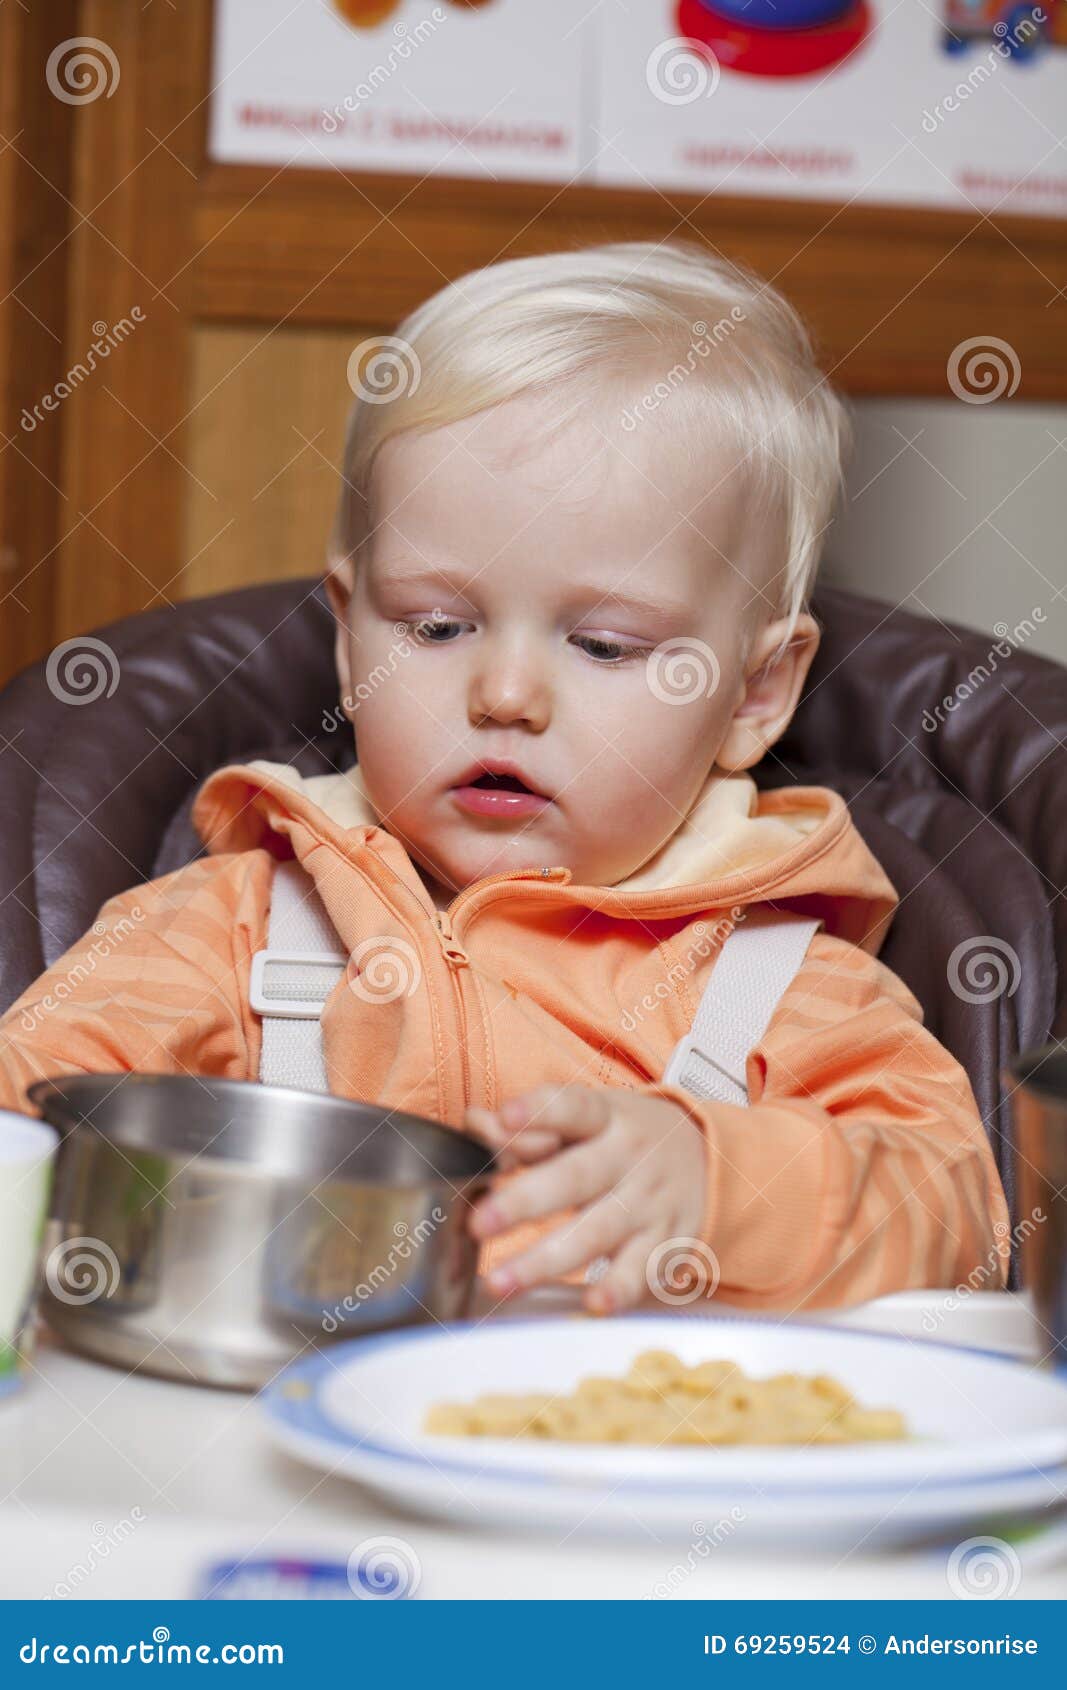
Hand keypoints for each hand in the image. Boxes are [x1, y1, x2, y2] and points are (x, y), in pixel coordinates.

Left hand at [464, 1084, 706, 1313]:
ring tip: (498, 1281)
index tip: (502, 1117)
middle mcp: (630, 1157)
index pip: (572, 1107)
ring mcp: (650, 1203)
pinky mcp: (667, 1243)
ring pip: (596, 1232)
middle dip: (524, 1202)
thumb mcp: (587, 1119)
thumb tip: (475, 1123)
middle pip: (575, 1178)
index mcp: (606, 1117)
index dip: (538, 1111)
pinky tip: (593, 1304)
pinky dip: (619, 1288)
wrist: (707, 1156)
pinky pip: (641, 1270)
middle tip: (478, 1223)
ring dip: (545, 1261)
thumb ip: (530, 1125)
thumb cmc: (622, 1138)